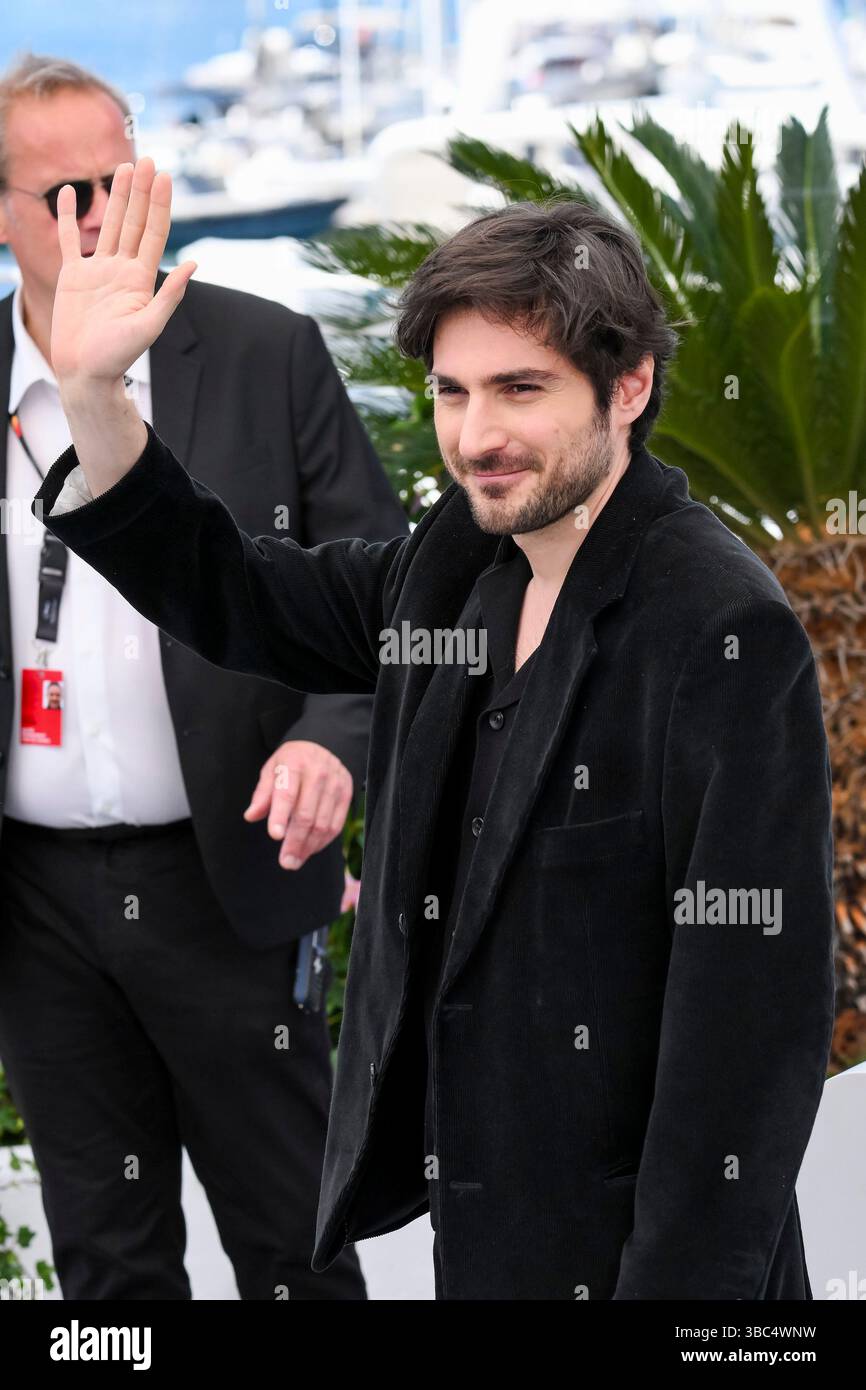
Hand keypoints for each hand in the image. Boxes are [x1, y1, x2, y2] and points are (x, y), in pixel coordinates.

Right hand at [51, 157, 195, 388]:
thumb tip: (194, 265)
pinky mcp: (72, 277)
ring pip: (108, 225)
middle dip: (142, 192)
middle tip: (148, 160)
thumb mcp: (148, 326)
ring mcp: (97, 271)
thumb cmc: (117, 356)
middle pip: (134, 222)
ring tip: (124, 169)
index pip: (154, 233)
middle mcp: (122, 270)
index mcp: (141, 280)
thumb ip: (170, 296)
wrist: (85, 373)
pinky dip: (67, 217)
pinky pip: (69, 240)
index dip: (160, 204)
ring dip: (117, 198)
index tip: (165, 177)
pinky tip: (66, 194)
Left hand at [243, 740, 352, 869]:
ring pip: (323, 824)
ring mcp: (335, 783)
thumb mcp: (272, 770)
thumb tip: (251, 816)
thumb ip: (262, 794)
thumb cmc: (291, 762)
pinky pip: (336, 824)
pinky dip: (322, 842)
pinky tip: (309, 850)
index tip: (275, 836)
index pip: (287, 793)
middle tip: (286, 862)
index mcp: (295, 763)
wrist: (322, 745)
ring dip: (308, 847)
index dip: (281, 815)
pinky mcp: (346, 793)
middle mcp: (318, 772)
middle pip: (307, 814)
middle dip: (295, 842)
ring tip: (295, 861)